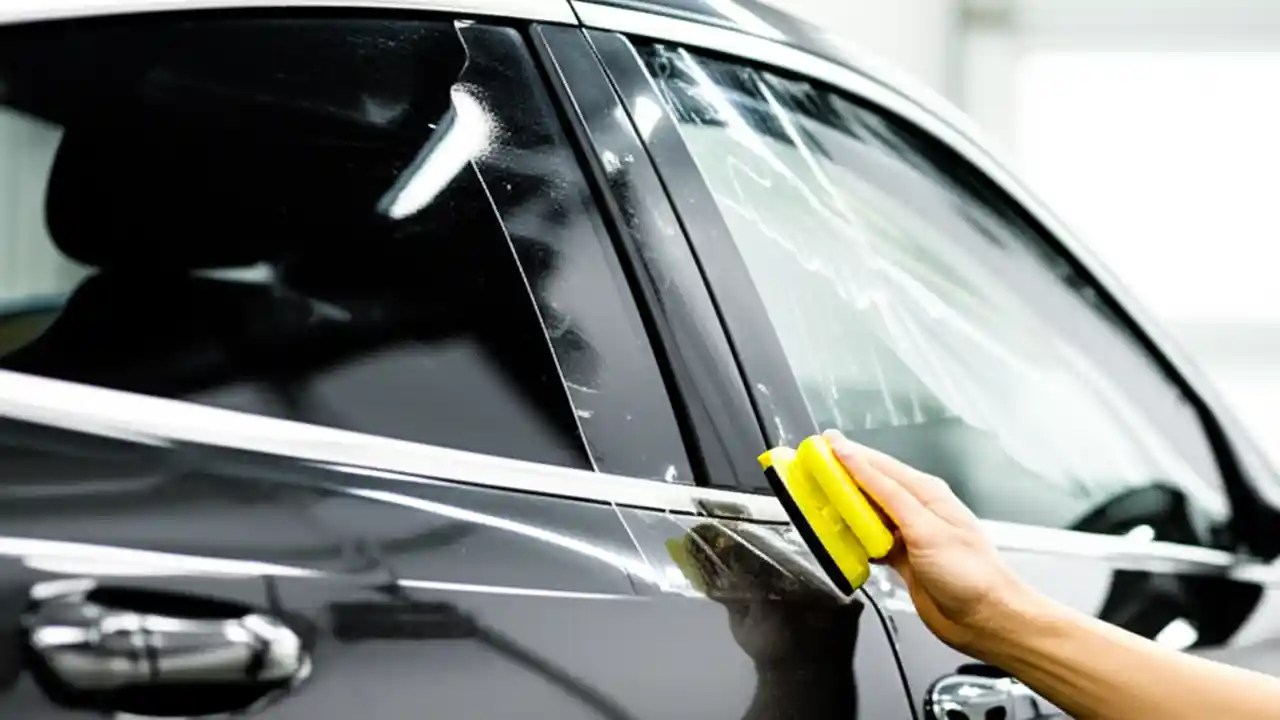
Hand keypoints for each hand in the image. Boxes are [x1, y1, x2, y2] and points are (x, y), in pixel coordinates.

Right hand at [824, 429, 1037, 655]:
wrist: (987, 620)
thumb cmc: (971, 574)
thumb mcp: (924, 526)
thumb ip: (886, 492)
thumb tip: (854, 459)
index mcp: (925, 492)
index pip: (876, 464)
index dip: (845, 453)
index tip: (817, 446)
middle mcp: (915, 509)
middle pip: (867, 487)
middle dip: (837, 480)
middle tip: (807, 476)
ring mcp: (908, 534)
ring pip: (865, 514)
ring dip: (842, 512)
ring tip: (815, 506)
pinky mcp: (902, 559)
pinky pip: (869, 542)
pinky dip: (852, 541)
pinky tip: (838, 541)